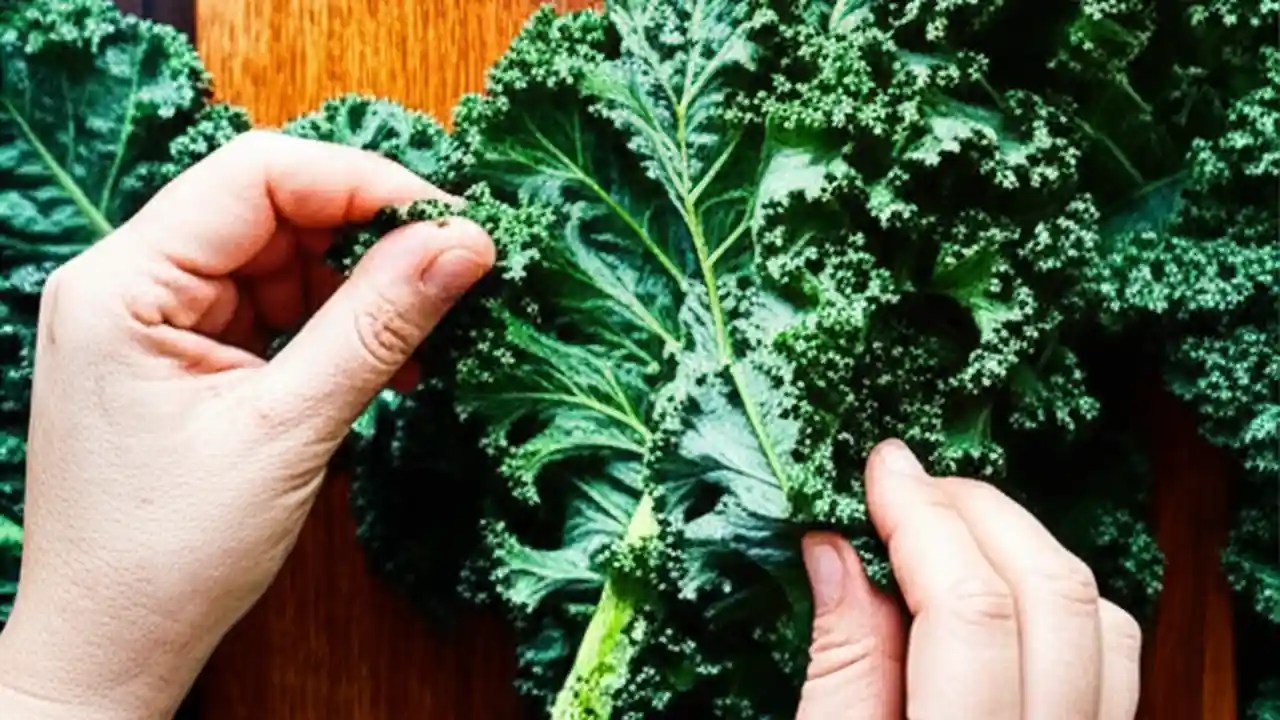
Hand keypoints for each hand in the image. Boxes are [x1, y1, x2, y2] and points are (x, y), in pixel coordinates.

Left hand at [0, 131, 493, 718]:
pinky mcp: (181, 355)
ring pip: (280, 259)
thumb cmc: (168, 554)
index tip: (447, 221)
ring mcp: (153, 320)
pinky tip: (384, 364)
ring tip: (421, 341)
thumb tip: (462, 243)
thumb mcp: (288, 428)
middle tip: (451, 273)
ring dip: (357, 290)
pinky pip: (272, 310)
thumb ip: (376, 324)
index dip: (361, 184)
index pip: (255, 176)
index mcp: (122, 283)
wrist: (112, 647)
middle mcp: (127, 283)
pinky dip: (333, 329)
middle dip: (366, 238)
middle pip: (270, 210)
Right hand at [797, 440, 1142, 718]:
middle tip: (912, 486)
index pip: (971, 611)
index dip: (926, 520)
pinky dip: (1060, 601)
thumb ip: (841, 662)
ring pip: (1104, 620)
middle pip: (1054, 597)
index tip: (883, 471)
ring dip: (1027, 548)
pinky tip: (1000, 587)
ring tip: (952, 528)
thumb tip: (835, 548)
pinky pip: (1114, 660)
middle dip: (980, 513)